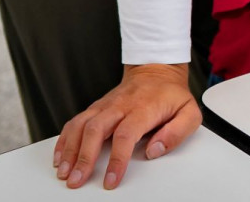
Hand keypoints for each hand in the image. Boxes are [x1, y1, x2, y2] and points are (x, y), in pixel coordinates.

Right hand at [53, 63, 199, 189]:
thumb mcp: (189, 111)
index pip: (126, 135)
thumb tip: (155, 150)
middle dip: (84, 158)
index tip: (111, 180)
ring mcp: (105, 105)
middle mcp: (120, 105)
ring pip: (81, 125)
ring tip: (64, 171)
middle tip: (77, 180)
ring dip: (69, 149)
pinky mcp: (96, 107)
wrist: (156, 71)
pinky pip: (75, 121)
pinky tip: (59, 155)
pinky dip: (64, 139)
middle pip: (96, 129)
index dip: (117, 160)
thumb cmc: (171, 95)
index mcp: (143, 108)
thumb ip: (177, 132)